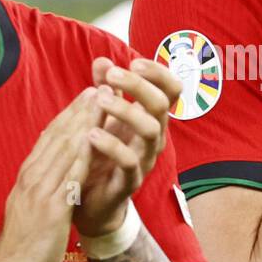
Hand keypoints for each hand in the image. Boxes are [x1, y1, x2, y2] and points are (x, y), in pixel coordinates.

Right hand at [0, 88, 100, 261]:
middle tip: (101, 85)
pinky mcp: (51, 208)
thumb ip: (43, 187)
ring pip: (65, 148)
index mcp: (29, 176)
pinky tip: (97, 139)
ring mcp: (40, 190)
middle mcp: (33, 177)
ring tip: (103, 101)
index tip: (87, 95)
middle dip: (81, 109)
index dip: (70, 114)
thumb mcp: (32, 207)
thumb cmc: (23, 245)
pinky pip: (70, 176)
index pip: (51, 138)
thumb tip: (55, 175)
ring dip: (85, 122)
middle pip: (58, 135)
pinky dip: (83, 154)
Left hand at [74, 57, 179, 236]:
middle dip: (139, 85)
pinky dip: (111, 146)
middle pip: (162, 104)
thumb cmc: (101, 154)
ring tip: (101, 100)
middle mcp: (154, 137)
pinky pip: (129, 162)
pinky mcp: (130, 181)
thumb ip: (105, 89)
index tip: (134, 62)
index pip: (170, 89)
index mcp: (150, 117)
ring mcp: (144, 159)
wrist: (91, 201)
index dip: (158, 73)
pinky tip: (91, 135)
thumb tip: (101, 60)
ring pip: (150, 130)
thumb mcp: (102, 117)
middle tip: (114, 75)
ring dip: (126, 111)